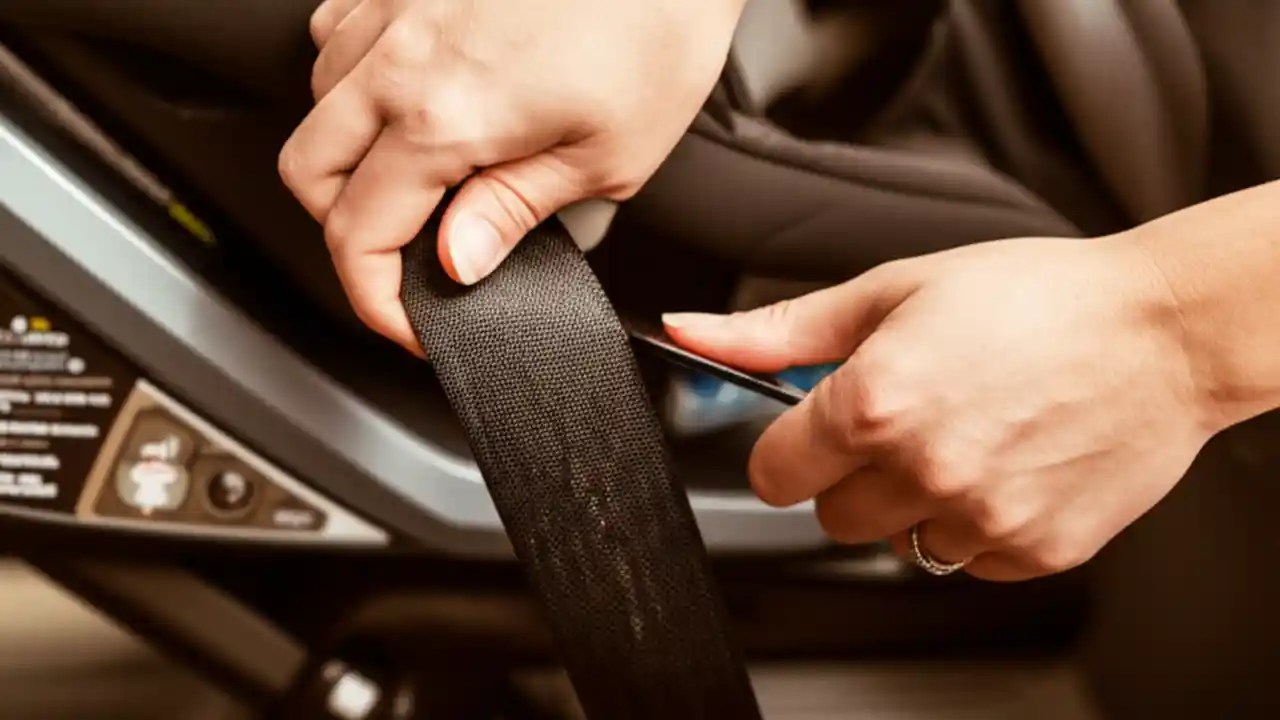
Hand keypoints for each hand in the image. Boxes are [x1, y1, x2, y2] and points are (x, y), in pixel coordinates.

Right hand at [279, 0, 745, 352]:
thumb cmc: (658, 23)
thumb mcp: (607, 153)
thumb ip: (515, 209)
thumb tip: (458, 261)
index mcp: (445, 118)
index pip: (359, 235)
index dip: (374, 298)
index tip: (407, 320)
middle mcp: (400, 58)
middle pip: (308, 174)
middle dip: (346, 234)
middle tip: (406, 258)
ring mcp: (393, 7)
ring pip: (315, 103)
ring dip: (349, 157)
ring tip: (415, 177)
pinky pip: (338, 36)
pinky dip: (354, 83)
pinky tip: (407, 97)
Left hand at [665, 236, 1217, 580]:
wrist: (1162, 330)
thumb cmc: (1035, 296)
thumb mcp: (894, 290)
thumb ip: (780, 329)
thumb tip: (693, 335)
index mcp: (874, 402)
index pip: (772, 472)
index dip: (790, 446)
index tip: (817, 428)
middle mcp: (922, 470)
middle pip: (828, 514)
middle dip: (849, 472)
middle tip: (906, 419)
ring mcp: (979, 518)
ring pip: (897, 541)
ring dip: (913, 500)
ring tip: (968, 435)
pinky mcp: (1031, 551)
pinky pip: (964, 557)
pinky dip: (973, 522)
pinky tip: (1007, 463)